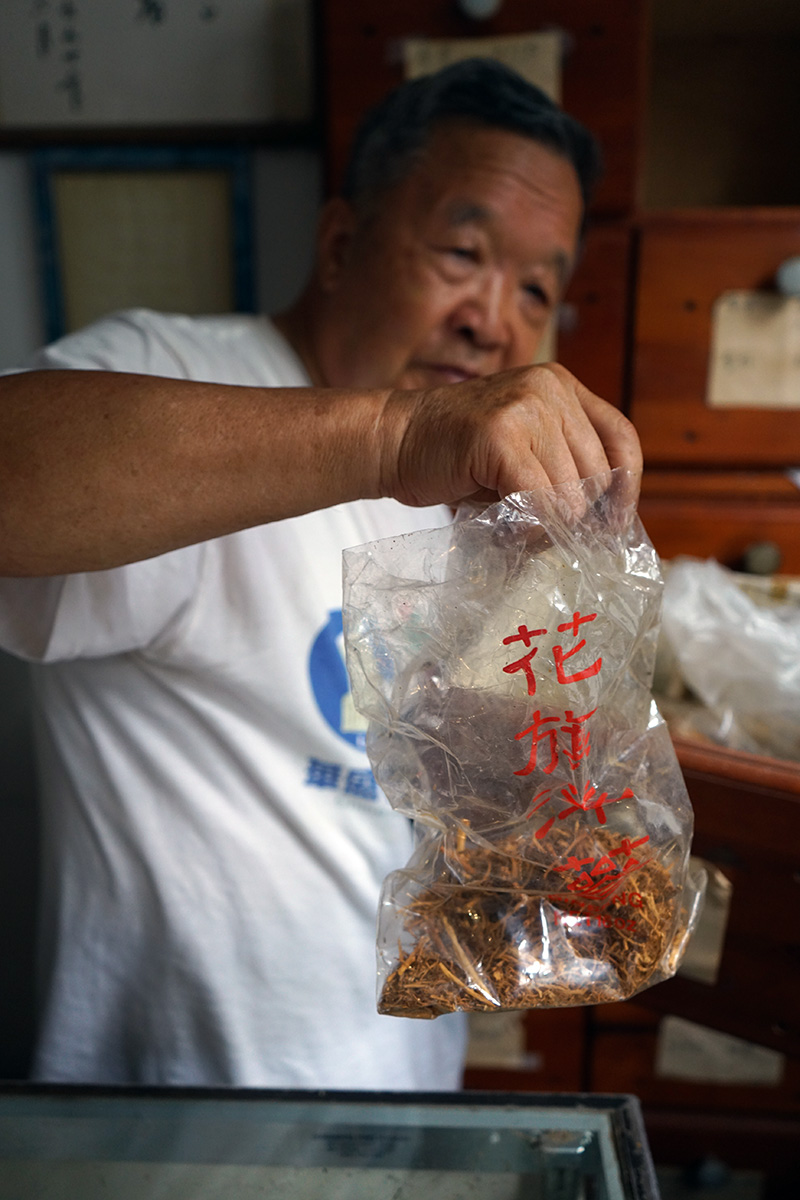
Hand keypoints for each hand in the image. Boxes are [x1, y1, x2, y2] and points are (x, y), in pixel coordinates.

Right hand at [378, 362, 641, 508]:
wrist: (394, 440)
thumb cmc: (456, 455)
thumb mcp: (521, 448)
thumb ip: (561, 467)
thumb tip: (603, 524)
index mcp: (561, 386)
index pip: (621, 437)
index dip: (626, 487)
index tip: (614, 524)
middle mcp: (550, 389)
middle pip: (597, 473)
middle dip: (579, 516)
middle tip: (552, 538)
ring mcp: (525, 408)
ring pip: (571, 493)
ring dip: (550, 526)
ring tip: (521, 531)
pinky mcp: (500, 435)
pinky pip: (539, 500)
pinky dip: (529, 528)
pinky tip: (511, 531)